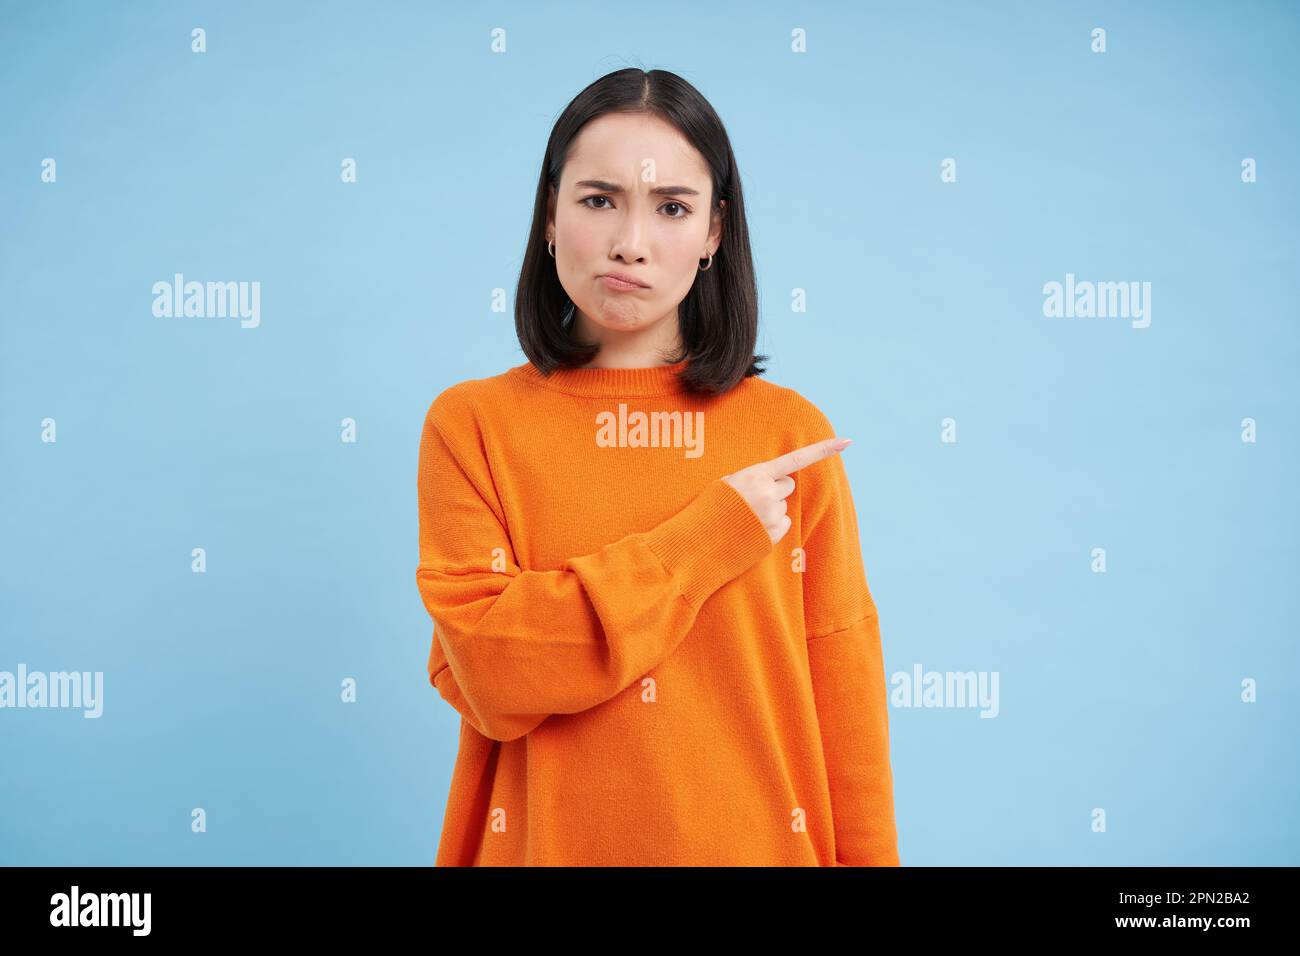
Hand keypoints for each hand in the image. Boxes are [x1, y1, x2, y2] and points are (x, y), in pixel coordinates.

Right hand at [722, 437, 850, 543]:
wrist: (698, 541)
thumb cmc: (710, 508)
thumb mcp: (728, 483)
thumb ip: (755, 478)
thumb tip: (780, 482)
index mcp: (757, 475)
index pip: (796, 460)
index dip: (823, 450)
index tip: (847, 442)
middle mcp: (768, 493)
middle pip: (787, 486)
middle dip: (774, 490)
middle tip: (751, 500)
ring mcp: (772, 516)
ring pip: (783, 507)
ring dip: (770, 511)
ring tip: (747, 518)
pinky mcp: (773, 535)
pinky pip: (783, 525)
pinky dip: (771, 527)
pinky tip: (752, 530)